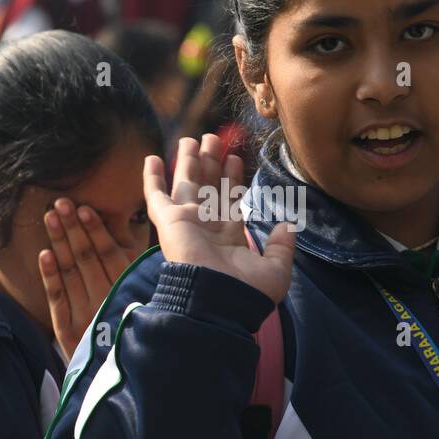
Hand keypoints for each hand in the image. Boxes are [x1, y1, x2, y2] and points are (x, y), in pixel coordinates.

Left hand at [38, 199, 140, 359]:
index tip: (84, 209)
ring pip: (70, 273)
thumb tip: (128, 243)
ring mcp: (85, 316)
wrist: (117, 379)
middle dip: (73, 228)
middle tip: (60, 203)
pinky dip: (51, 277)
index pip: (110, 255)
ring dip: (59, 242)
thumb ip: (134, 276)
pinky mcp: (67, 331)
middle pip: (86, 259)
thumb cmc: (132, 332)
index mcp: (128, 292)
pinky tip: (45, 254)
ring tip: (50, 217)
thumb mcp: (142, 303)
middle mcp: (106, 302)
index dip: (96, 231)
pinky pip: (57, 300)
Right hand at [144, 135, 295, 304]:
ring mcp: (186, 222)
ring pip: (187, 184)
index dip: (232, 179)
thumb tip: (286, 227)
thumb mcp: (275, 269)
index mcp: (228, 238)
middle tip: (214, 139)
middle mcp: (206, 227)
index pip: (229, 201)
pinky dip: (152, 178)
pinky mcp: (169, 221)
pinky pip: (156, 195)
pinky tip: (152, 158)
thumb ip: (281, 246)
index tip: (235, 159)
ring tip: (193, 137)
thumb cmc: (246, 291)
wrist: (218, 301)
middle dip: (212, 163)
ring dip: (189, 161)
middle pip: (208, 187)